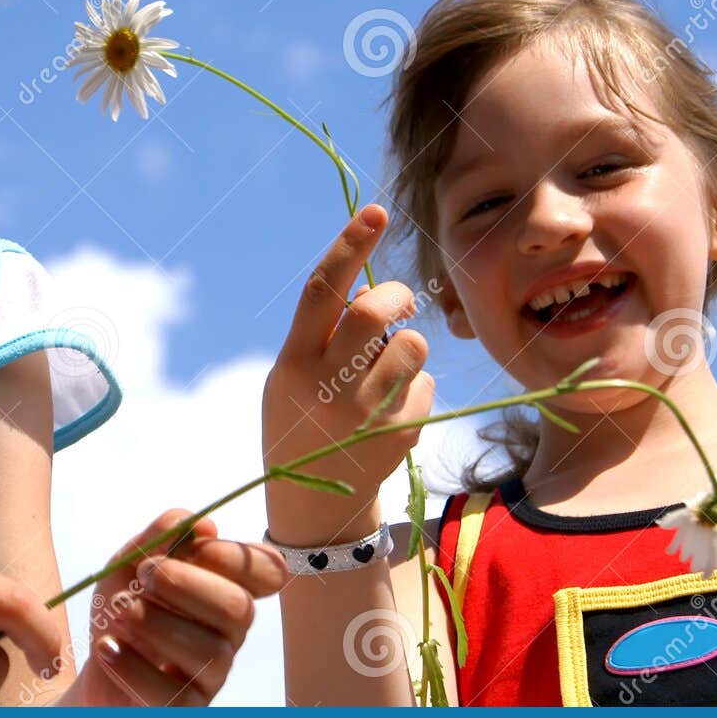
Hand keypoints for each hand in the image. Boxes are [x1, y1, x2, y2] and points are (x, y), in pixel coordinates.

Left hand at [73, 509, 288, 705]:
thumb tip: (205, 525)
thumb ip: (161, 536)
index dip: (233, 555)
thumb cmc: (121, 608)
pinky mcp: (184, 712)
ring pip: (209, 651)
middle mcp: (228, 634)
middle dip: (186, 584)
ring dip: (155, 623)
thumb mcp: (130, 562)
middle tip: (144, 575)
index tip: (191, 546)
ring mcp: (210, 676)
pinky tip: (107, 646)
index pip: (269, 573)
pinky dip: (133, 666)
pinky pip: (173, 696)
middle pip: (238, 609)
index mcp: (226, 590)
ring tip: (118, 612)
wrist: (93, 662)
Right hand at [262, 204, 434, 543]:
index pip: (322, 291)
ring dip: (407, 344)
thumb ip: (323, 332)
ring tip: (387, 368)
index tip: (376, 212)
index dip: (350, 246)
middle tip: (399, 302)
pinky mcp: (399, 437)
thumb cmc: (301, 419)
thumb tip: (375, 283)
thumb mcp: (291, 375)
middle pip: (374, 312)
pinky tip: (390, 411)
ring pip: (411, 345)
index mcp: (292, 363)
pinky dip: (414, 387)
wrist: (312, 506)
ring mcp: (365, 415)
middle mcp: (326, 388)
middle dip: (396, 295)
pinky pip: (425, 384)